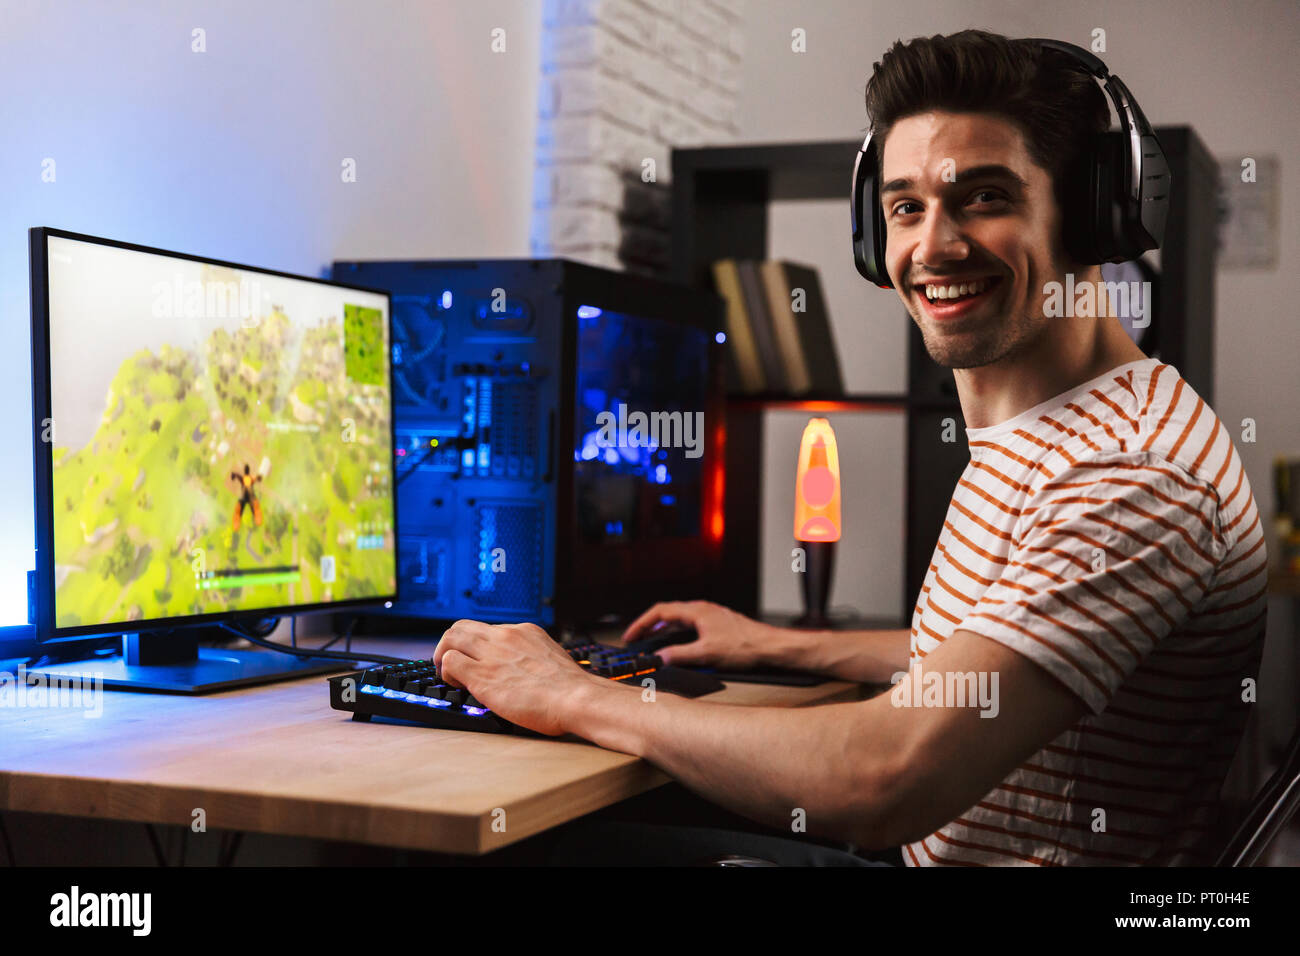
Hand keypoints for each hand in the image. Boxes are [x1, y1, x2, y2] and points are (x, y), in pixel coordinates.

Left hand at [433, 620, 602, 735]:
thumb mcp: (552, 659)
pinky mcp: (482, 675)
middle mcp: (506, 636)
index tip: (475, 658)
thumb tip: (524, 671)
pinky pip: (451, 662)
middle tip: (450, 663)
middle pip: (463, 626)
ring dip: (443, 655)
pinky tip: (456, 685)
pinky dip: (447, 672)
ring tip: (448, 674)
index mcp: (525, 632)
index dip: (476, 645)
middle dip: (451, 643)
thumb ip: (533, 658)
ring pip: (451, 638)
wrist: (576, 698)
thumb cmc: (571, 689)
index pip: (488, 629)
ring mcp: (492, 653)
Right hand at [618, 600, 785, 669]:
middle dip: (650, 627)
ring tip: (653, 645)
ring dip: (664, 632)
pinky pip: (690, 627)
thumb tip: (661, 658)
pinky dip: (678, 636)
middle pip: (668, 614)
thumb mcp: (707, 654)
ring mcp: (711, 617)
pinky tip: (679, 648)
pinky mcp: (718, 626)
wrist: (771, 648)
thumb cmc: (746, 646)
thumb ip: (680, 655)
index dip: (642, 624)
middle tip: (638, 640)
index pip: (660, 612)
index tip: (631, 636)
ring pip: (680, 621)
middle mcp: (703, 610)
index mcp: (697, 611)